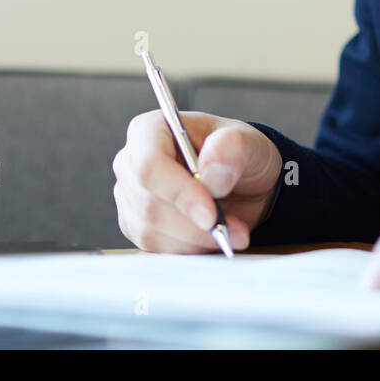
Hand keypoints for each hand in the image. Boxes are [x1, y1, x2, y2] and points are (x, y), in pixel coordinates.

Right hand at [113, 110, 282, 253]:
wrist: (243, 184)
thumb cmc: (238, 155)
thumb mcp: (248, 142)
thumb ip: (233, 148)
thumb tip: (211, 171)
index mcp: (151, 130)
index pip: (149, 165)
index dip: (178, 192)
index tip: (210, 214)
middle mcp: (131, 163)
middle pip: (149, 204)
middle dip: (194, 224)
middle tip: (234, 229)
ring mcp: (131, 197)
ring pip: (151, 232)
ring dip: (196, 240)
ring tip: (231, 232)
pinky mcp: (137, 227)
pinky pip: (156, 249)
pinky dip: (189, 249)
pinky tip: (212, 238)